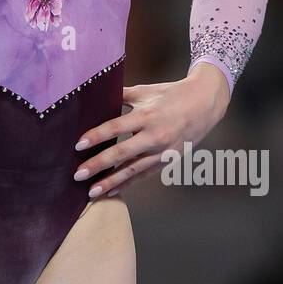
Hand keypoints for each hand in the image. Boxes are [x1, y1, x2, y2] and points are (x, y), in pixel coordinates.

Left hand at [73, 65, 229, 198]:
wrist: (205, 104)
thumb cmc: (171, 94)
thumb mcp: (145, 91)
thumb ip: (120, 94)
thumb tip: (93, 93)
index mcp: (147, 115)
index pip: (116, 127)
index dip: (96, 136)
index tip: (78, 145)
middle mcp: (155, 136)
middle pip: (122, 153)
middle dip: (98, 165)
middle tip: (78, 175)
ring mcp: (162, 151)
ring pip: (133, 170)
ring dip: (111, 182)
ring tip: (91, 192)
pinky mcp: (167, 161)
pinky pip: (144, 175)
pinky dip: (127, 184)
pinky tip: (111, 191)